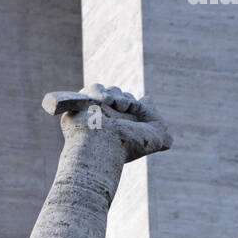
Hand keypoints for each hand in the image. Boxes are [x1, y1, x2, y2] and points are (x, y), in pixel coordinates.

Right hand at [53, 84, 172, 161]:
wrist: (102, 146)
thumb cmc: (128, 144)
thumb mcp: (155, 135)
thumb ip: (160, 122)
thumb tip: (149, 104)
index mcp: (125, 128)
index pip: (132, 105)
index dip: (136, 104)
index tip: (136, 109)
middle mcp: (109, 122)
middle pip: (120, 96)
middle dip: (125, 99)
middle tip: (124, 108)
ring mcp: (93, 115)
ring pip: (107, 92)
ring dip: (114, 95)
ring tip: (113, 104)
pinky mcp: (78, 109)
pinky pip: (89, 91)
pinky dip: (98, 92)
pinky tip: (103, 101)